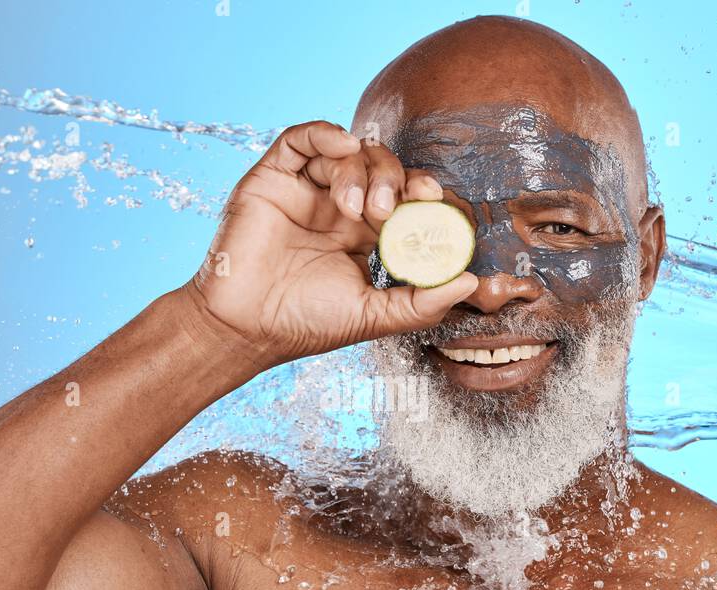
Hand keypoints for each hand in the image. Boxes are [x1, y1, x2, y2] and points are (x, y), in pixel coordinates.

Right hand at [185, 120, 478, 367]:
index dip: (423, 193)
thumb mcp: (373, 316)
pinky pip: (301, 138)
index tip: (434, 202)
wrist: (245, 328)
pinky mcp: (272, 179)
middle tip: (388, 212)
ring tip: (353, 210)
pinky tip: (342, 149)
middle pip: (382, 169)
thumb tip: (471, 283)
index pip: (404, 199)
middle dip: (394, 180)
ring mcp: (305, 191)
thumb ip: (422, 303)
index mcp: (364, 237)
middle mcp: (337, 208)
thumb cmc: (304, 325)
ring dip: (361, 172)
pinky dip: (327, 134)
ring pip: (348, 154)